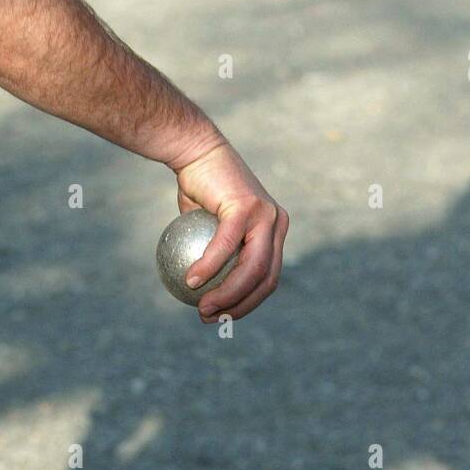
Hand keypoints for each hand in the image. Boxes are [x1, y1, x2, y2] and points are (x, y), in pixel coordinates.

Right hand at [173, 139, 288, 322]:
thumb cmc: (199, 190)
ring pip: (251, 269)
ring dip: (226, 294)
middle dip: (239, 306)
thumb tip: (206, 293)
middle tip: (210, 318)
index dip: (247, 304)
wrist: (196, 151)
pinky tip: (192, 281)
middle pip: (265, 280)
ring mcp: (265, 214)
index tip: (221, 317)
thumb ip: (219, 256)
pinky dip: (209, 267)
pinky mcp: (246, 206)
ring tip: (203, 307)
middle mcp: (277, 223)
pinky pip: (226, 246)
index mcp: (275, 231)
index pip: (268, 278)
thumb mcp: (212, 228)